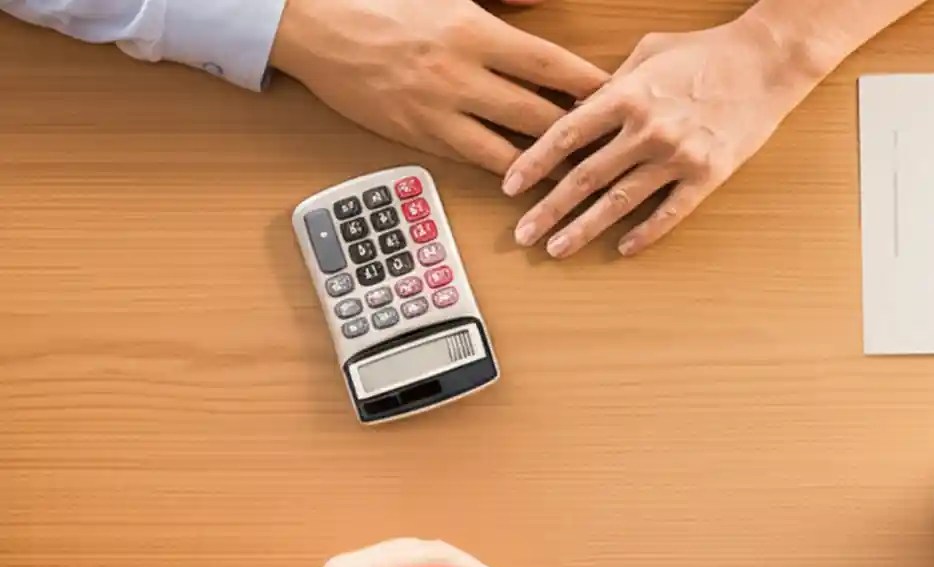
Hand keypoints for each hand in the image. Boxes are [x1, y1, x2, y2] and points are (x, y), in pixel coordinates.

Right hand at [269, 0, 607, 174]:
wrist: (313, 24)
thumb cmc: (379, 0)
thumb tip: (538, 3)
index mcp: (472, 30)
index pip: (549, 64)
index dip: (588, 84)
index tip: (617, 96)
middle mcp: (460, 75)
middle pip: (539, 115)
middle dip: (579, 134)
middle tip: (609, 145)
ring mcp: (438, 112)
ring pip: (510, 152)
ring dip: (546, 166)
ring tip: (578, 175)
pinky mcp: (416, 137)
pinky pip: (471, 161)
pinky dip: (503, 171)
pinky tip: (526, 178)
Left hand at [502, 14, 827, 257]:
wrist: (767, 61)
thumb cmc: (707, 51)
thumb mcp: (647, 52)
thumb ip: (611, 84)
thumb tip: (579, 109)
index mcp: (627, 96)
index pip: (566, 136)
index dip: (533, 164)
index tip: (510, 187)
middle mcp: (647, 129)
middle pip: (585, 177)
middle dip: (549, 209)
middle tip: (523, 235)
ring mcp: (677, 156)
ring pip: (620, 201)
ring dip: (584, 228)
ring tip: (558, 248)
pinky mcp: (707, 175)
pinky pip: (670, 212)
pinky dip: (645, 233)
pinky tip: (622, 248)